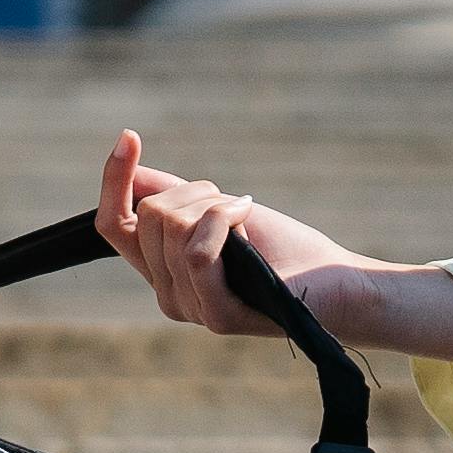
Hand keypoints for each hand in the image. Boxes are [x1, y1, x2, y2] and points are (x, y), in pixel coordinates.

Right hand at [97, 131, 357, 342]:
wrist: (338, 282)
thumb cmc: (285, 247)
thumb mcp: (220, 210)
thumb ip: (174, 196)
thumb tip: (133, 174)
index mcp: (163, 270)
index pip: (114, 225)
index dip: (114, 179)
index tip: (129, 137)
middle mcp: (168, 293)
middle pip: (149, 214)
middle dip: (195, 191)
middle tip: (236, 205)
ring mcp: (190, 308)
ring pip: (172, 226)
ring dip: (218, 205)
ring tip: (247, 219)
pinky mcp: (217, 316)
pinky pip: (197, 252)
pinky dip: (226, 222)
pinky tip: (250, 224)